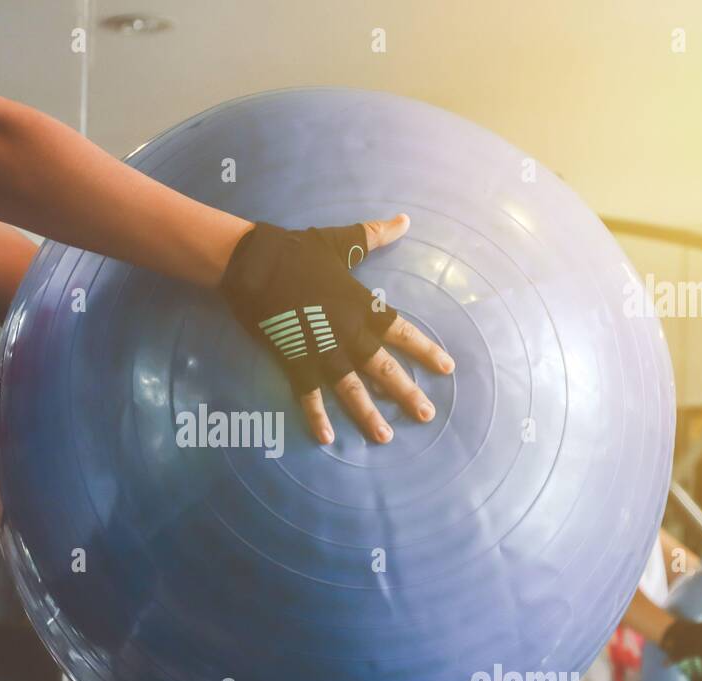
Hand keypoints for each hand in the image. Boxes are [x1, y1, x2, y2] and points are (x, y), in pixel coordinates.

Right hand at [218, 215, 454, 443]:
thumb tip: (405, 220)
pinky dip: (315, 415)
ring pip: (350, 387)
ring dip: (367, 413)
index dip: (425, 350)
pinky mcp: (293, 359)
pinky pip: (307, 393)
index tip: (447, 368)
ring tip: (384, 437)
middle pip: (383, 367)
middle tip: (425, 415)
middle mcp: (347, 331)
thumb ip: (374, 235)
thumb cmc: (297, 250)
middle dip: (405, 392)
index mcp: (361, 305)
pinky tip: (325, 438)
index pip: (401, 332)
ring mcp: (320, 348)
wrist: (254, 262)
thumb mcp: (341, 242)